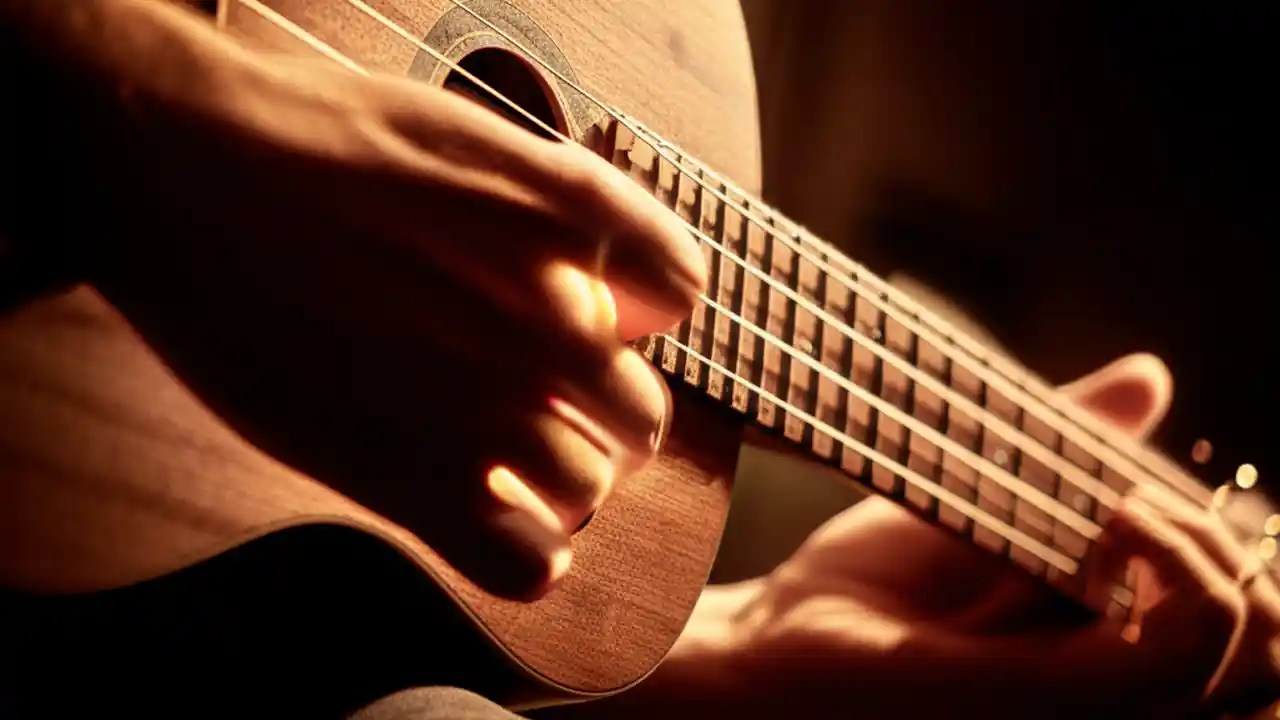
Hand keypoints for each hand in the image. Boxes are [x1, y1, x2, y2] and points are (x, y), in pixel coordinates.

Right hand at [2, 0, 704, 599]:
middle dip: (597, 413)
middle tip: (527, 398)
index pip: (679, 294)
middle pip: (643, 414)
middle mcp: (555, 319)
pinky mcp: (418, 479)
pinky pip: (527, 566)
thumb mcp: (471, 134)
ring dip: (557, 479)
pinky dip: (523, 558)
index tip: (587, 310)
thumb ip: (566, 210)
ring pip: (592, 486)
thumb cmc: (317, 143)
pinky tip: (490, 522)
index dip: (633, 309)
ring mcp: (492, 405)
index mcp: (574, 224)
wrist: (181, 168)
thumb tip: (629, 295)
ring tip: (496, 455)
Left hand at [622, 354, 1278, 717]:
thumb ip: (1072, 451)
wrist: (760, 649)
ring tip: (1119, 506)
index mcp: (1113, 664)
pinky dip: (1176, 562)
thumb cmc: (858, 594)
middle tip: (1146, 508)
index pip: (1254, 635)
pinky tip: (1106, 513)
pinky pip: (1186, 649)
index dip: (1247, 555)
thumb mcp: (979, 506)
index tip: (1156, 494)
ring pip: (1263, 660)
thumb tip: (1153, 376)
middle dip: (1251, 565)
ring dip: (1218, 555)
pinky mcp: (1056, 708)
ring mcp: (1097, 717)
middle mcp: (1120, 700)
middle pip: (1277, 661)